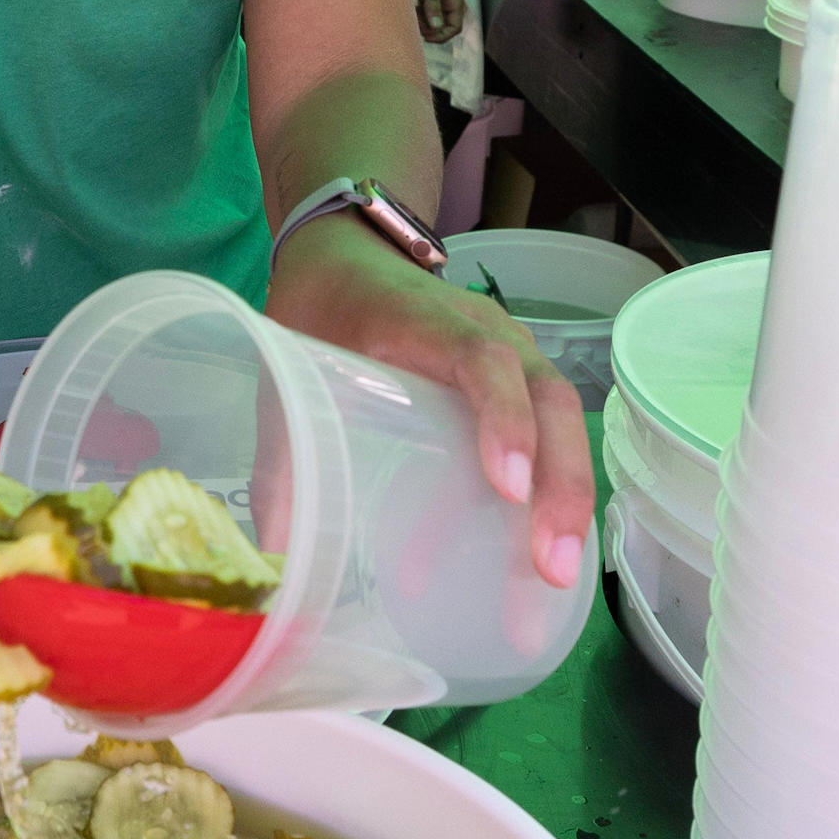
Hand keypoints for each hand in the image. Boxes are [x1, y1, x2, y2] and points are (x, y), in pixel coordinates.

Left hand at [265, 219, 593, 594]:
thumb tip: (275, 556)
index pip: (482, 358)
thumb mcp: (288, 374)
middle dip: (558, 485)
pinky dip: (541, 495)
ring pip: (560, 420)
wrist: (345, 258)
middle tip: (551, 568)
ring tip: (552, 579)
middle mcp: (486, 331)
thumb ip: (283, 461)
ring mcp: (513, 353)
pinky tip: (523, 562)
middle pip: (547, 398)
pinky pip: (546, 434)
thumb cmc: (320, 315)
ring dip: (564, 500)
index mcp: (421, 319)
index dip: (503, 417)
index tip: (508, 487)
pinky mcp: (519, 382)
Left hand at [407, 0, 470, 44]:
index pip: (454, 28)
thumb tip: (436, 26)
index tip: (425, 35)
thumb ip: (432, 5)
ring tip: (411, 15)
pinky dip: (418, 14)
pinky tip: (409, 8)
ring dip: (422, 23)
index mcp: (454, 0)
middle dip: (429, 30)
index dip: (442, 36)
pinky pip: (425, 12)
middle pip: (443, 27)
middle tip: (414, 24)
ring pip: (432, 21)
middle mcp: (448, 2)